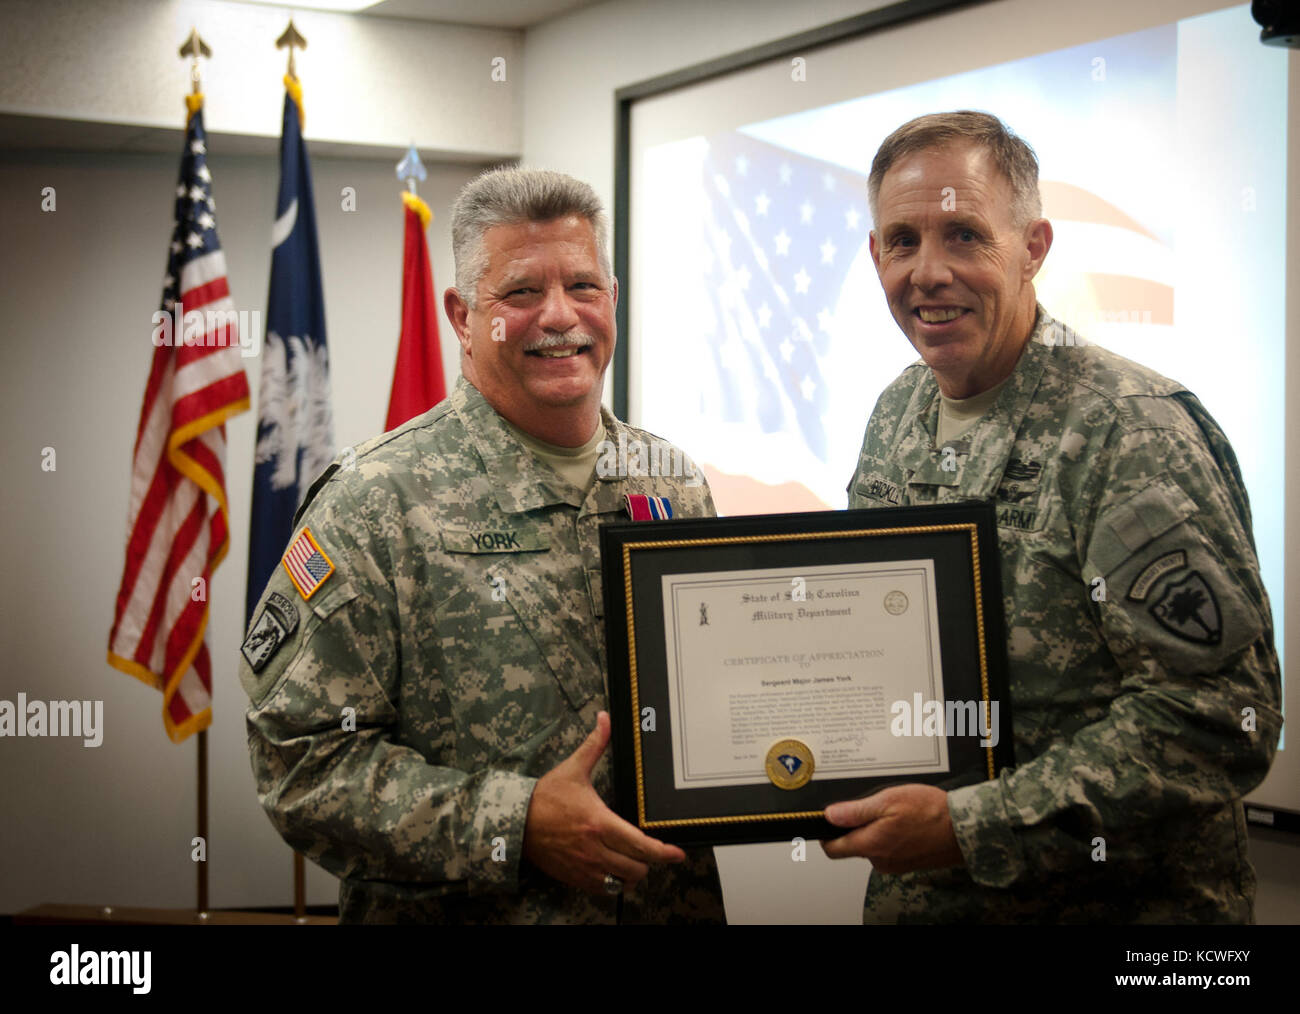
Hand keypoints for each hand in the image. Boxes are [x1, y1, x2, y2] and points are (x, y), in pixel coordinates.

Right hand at [523, 711, 684, 894]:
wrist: (515, 822)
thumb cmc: (545, 797)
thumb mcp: (573, 768)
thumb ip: (594, 744)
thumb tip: (605, 718)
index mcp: (600, 823)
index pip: (641, 845)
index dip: (663, 853)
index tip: (677, 854)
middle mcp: (595, 849)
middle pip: (637, 868)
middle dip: (648, 861)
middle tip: (650, 851)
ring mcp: (585, 867)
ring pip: (622, 882)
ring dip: (631, 874)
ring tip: (632, 861)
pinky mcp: (574, 877)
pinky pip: (603, 889)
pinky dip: (612, 882)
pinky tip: (612, 869)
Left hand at [819, 784, 964, 872]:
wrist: (964, 828)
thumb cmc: (931, 813)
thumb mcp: (888, 801)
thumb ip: (855, 811)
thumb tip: (830, 816)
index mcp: (871, 845)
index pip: (833, 849)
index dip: (826, 834)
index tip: (829, 820)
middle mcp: (881, 860)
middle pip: (853, 845)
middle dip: (857, 826)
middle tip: (872, 806)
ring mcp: (895, 864)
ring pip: (873, 845)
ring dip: (876, 829)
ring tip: (895, 811)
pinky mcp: (908, 863)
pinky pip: (890, 849)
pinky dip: (892, 835)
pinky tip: (906, 821)